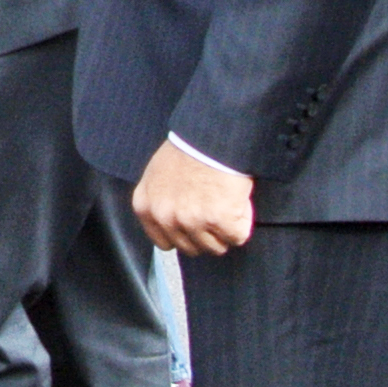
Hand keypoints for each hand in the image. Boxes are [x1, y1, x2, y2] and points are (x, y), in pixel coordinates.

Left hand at [133, 140, 254, 256]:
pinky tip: (236, 201)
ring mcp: (191, 221)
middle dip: (206, 234)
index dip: (184, 235)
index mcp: (146, 207)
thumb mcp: (156, 175)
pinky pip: (237, 237)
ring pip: (216, 247)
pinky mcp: (218, 220)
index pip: (164, 243)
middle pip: (192, 248)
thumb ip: (159, 202)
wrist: (211, 138)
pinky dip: (242, 222)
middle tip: (214, 209)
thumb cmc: (188, 151)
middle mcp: (165, 218)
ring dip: (225, 230)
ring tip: (224, 202)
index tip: (195, 223)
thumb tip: (170, 223)